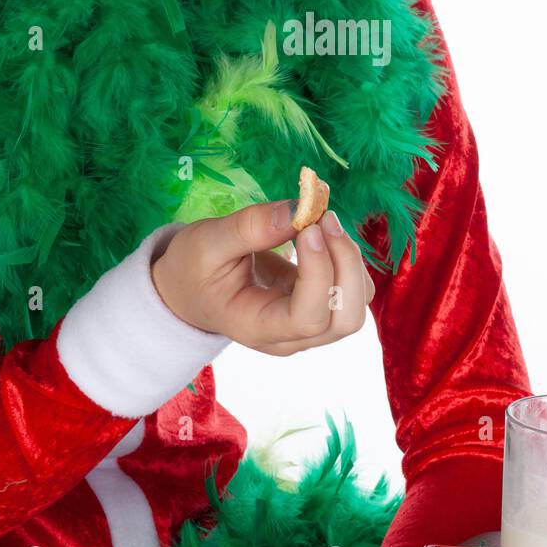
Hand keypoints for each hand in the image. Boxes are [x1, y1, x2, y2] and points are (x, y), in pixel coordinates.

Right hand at [150, 200, 374, 355]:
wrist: (190, 289)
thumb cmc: (193, 269)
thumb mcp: (206, 242)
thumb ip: (250, 228)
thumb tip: (299, 210)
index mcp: (256, 328)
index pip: (307, 317)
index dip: (319, 272)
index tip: (309, 226)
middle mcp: (290, 337)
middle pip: (345, 319)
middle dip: (345, 264)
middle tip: (323, 219)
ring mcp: (308, 325)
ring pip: (356, 303)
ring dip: (348, 257)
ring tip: (319, 221)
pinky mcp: (320, 305)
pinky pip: (353, 287)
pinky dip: (346, 256)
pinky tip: (321, 233)